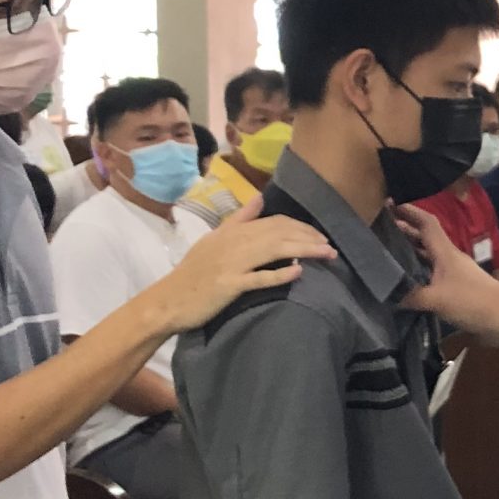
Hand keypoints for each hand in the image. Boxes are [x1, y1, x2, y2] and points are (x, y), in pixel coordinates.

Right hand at [152, 215, 331, 332]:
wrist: (168, 300)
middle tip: (330, 245)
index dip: (299, 226)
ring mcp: (231, 264)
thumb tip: (260, 198)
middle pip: (278, 234)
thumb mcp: (214, 240)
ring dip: (303, 250)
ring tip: (326, 254)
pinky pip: (258, 278)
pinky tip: (298, 272)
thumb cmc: (193, 273)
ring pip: (273, 251)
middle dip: (308, 237)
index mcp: (231, 232)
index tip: (318, 234)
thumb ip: (238, 219)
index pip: (272, 222)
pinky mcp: (229, 285)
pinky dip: (279, 274)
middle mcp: (233, 243)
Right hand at [393, 207, 498, 327]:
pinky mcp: (458, 286)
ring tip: (389, 252)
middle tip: (381, 229)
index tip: (389, 203)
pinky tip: (408, 280)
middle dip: (405, 230)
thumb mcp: (436, 299)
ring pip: (429, 255)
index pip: (426, 223)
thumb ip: (411, 296)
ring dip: (411, 250)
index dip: (409, 211)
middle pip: (426, 237)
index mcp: (445, 252)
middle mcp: (449, 257)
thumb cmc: (471, 300)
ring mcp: (455, 271)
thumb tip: (390, 294)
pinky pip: (433, 272)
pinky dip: (419, 270)